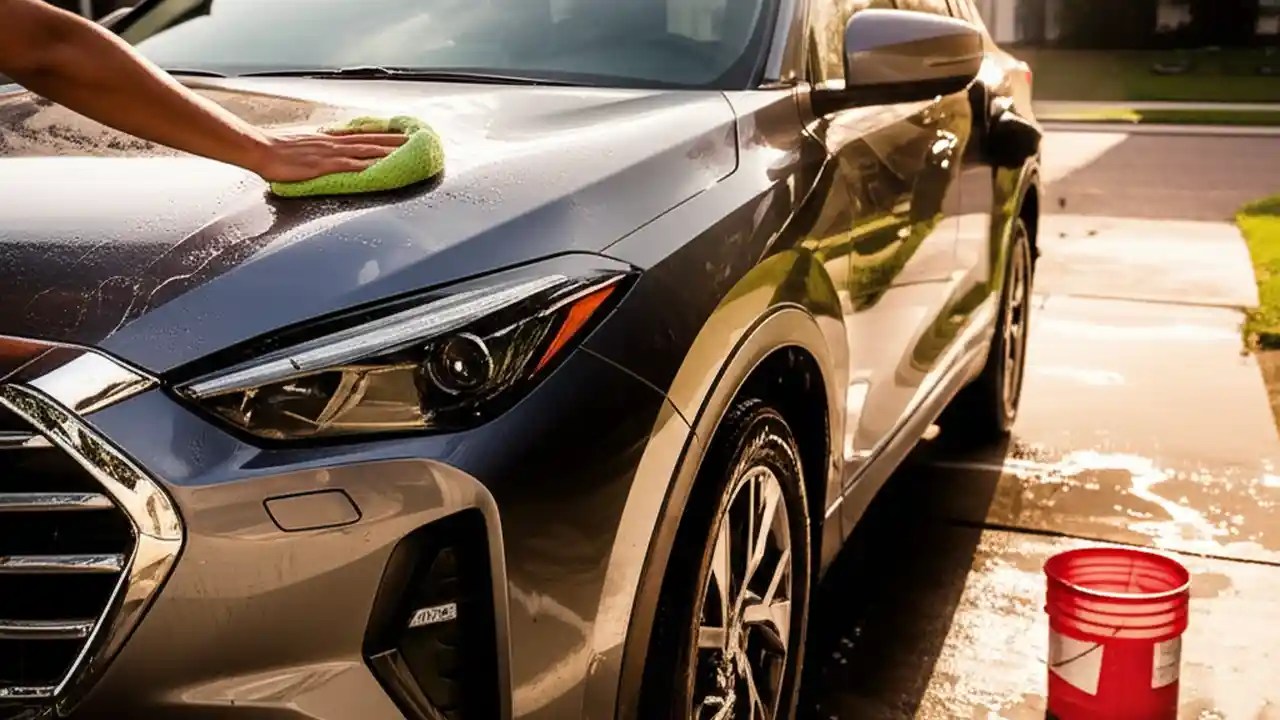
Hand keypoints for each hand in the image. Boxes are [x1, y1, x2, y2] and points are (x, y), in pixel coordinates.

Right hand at [249, 131, 408, 182]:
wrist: (260, 149)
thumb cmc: (277, 152)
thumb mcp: (304, 146)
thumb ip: (319, 149)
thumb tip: (330, 150)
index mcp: (329, 140)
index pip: (360, 136)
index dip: (380, 135)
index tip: (398, 134)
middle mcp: (333, 144)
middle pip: (369, 140)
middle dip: (392, 141)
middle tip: (412, 139)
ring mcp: (329, 154)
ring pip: (364, 150)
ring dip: (385, 150)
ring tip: (404, 150)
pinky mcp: (323, 165)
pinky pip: (349, 165)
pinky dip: (365, 165)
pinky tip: (378, 167)